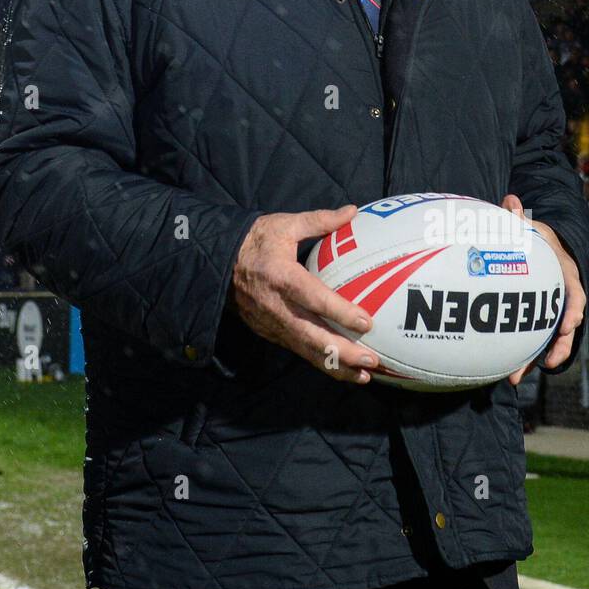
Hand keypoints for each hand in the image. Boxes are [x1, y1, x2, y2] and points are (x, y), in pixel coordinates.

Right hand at [232, 205, 378, 383]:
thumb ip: (320, 220)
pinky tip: (342, 369)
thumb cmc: (254, 240)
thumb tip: (352, 211)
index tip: (366, 322)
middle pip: (313, 336)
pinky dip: (320, 362)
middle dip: (344, 353)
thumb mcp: (284, 224)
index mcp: (282, 276)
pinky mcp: (268, 332)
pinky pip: (297, 350)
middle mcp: (276, 306)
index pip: (314, 298)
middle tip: (372, 361)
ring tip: (364, 376)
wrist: (216, 262)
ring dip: (335, 366)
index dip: (340, 312)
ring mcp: (271, 323)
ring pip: (306, 351)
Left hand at [500, 193, 585, 385]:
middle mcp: (562, 298)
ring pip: (550, 341)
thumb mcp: (530, 227)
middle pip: (565, 326)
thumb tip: (511, 201)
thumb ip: (519, 218)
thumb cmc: (536, 240)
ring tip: (516, 377)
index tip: (571, 323)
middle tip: (546, 362)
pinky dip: (523, 357)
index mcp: (564, 274)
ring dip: (536, 359)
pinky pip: (533, 342)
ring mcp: (551, 313)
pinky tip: (507, 373)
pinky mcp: (537, 322)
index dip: (573, 308)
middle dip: (558, 346)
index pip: (575, 293)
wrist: (543, 250)